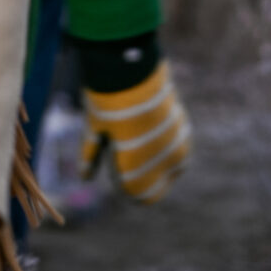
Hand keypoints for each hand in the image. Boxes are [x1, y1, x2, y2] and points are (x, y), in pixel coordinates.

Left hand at [81, 59, 191, 202]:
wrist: (134, 73)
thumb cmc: (107, 104)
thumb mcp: (93, 130)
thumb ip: (91, 156)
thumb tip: (85, 177)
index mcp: (136, 175)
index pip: (138, 196)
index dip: (125, 186)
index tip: (115, 168)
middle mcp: (160, 170)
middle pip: (156, 188)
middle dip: (143, 180)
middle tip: (126, 155)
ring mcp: (176, 152)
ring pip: (171, 171)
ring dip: (159, 165)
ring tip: (140, 140)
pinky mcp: (185, 134)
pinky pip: (179, 153)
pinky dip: (168, 148)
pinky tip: (154, 131)